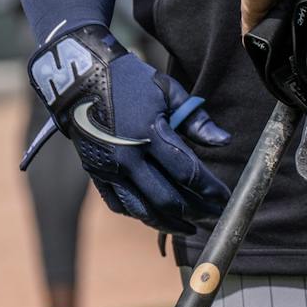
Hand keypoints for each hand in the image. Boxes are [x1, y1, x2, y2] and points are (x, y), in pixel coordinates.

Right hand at [24, 21, 230, 234]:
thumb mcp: (168, 91)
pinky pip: (119, 204)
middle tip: (215, 217)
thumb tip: (224, 142)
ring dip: (169, 222)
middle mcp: (128, 158)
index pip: (187, 172)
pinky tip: (156, 217)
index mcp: (149, 135)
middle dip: (195, 211)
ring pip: (142, 209)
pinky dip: (140, 214)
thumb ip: (196, 120)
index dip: (210, 189)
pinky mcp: (95, 174)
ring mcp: (109, 170)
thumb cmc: (130, 80)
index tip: (227, 199)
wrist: (79, 79)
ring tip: (190, 227)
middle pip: (167, 199)